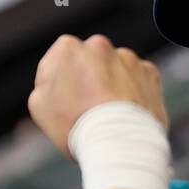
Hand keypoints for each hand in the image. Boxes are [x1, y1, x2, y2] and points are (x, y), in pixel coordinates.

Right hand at [27, 34, 168, 156]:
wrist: (118, 143)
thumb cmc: (74, 126)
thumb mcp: (39, 105)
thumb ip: (45, 81)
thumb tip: (57, 77)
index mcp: (67, 48)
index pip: (60, 61)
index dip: (61, 84)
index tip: (65, 104)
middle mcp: (98, 45)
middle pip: (90, 63)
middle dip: (89, 80)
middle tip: (88, 111)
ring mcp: (127, 58)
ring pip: (116, 70)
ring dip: (112, 86)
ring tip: (109, 116)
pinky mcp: (149, 73)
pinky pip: (138, 80)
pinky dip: (134, 94)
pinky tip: (126, 114)